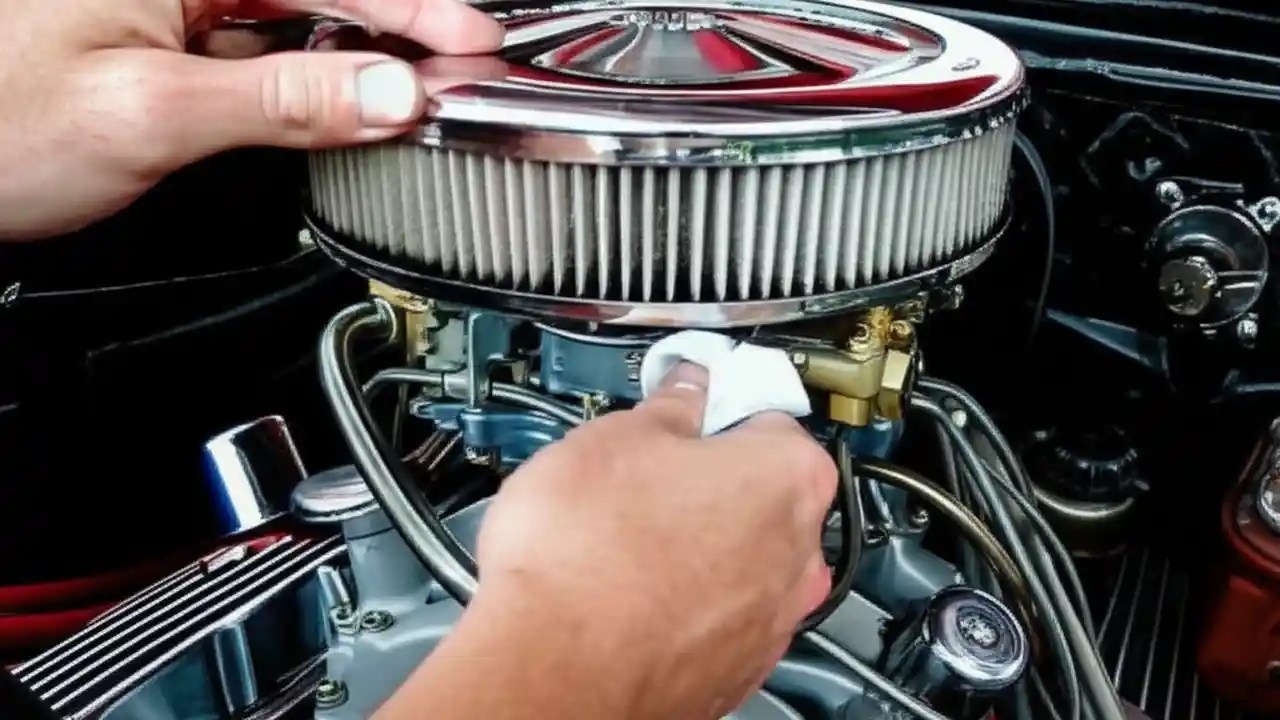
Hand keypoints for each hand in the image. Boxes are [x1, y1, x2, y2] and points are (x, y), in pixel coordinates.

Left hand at [0, 0, 502, 239]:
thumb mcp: (154, 113)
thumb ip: (285, 101)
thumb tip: (390, 93)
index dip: (411, 6)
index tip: (470, 44)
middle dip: (395, 27)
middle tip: (460, 68)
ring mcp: (167, 11)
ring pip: (291, 21)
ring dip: (356, 56)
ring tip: (416, 89)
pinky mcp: (160, 50)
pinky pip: (256, 53)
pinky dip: (307, 80)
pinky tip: (339, 102)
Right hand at [377, 363, 836, 719]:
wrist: (553, 671)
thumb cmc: (584, 560)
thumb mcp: (618, 439)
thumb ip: (669, 408)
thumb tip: (682, 394)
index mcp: (786, 476)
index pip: (768, 415)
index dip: (718, 405)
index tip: (689, 406)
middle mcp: (797, 555)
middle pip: (764, 493)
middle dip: (711, 480)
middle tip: (646, 472)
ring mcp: (770, 621)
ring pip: (743, 561)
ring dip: (698, 546)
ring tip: (625, 537)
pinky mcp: (732, 671)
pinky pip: (717, 617)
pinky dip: (684, 602)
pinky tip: (629, 590)